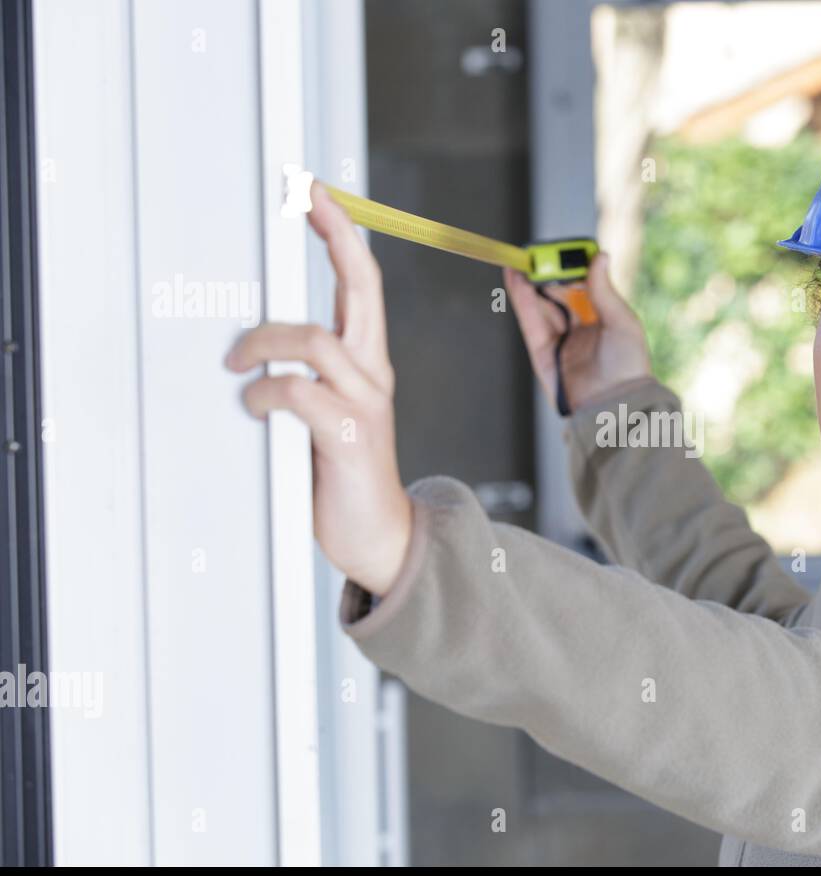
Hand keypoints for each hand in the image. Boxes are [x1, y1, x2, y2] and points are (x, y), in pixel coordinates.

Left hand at [224, 181, 411, 598]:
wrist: (381, 537)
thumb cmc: (345, 474)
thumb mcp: (327, 412)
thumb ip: (304, 375)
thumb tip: (252, 345)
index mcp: (367, 364)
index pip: (361, 285)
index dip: (340, 234)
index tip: (314, 193)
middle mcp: (374, 374)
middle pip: (362, 288)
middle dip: (334, 236)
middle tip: (305, 197)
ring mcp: (366, 404)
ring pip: (317, 340)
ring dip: (266, 343)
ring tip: (239, 363)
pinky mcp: (350, 438)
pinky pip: (301, 395)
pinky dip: (267, 394)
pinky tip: (255, 408)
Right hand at [503, 251, 652, 411]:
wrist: (615, 404)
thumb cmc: (627, 366)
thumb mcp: (621, 321)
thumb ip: (603, 290)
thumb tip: (600, 255)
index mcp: (601, 322)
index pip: (582, 290)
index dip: (571, 270)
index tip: (564, 252)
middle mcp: (579, 332)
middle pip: (556, 297)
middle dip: (545, 275)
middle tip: (535, 254)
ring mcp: (560, 343)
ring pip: (539, 307)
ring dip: (528, 284)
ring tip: (519, 261)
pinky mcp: (543, 355)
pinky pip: (531, 324)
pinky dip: (522, 302)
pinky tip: (517, 281)